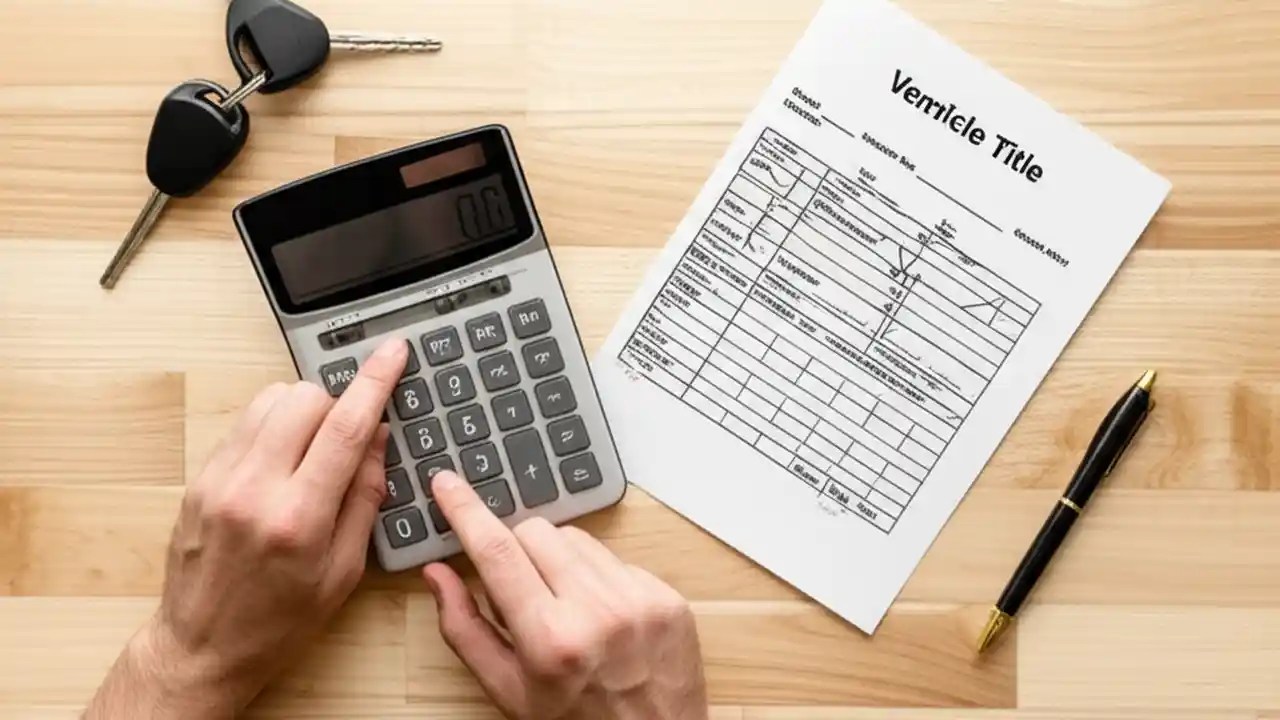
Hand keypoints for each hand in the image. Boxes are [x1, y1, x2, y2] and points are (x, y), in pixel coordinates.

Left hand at [85, 338, 408, 718]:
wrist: (203, 646)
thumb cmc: (279, 620)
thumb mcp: (344, 571)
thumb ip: (365, 497)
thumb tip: (378, 437)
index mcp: (298, 518)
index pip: (344, 428)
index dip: (374, 382)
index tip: (391, 354)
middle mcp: (253, 490)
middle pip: (304, 398)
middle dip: (336, 402)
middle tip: (347, 436)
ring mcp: (219, 481)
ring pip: (270, 400)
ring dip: (302, 410)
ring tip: (313, 449)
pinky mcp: (199, 479)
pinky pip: (244, 423)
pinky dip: (272, 427)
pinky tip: (282, 462)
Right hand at [424, 471, 708, 719]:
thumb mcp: (508, 691)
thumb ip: (465, 629)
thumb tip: (437, 573)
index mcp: (550, 639)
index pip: (497, 552)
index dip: (466, 510)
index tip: (447, 483)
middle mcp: (599, 612)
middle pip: (536, 533)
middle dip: (515, 548)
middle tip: (518, 587)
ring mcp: (639, 600)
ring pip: (577, 538)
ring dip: (558, 560)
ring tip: (563, 608)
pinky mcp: (666, 596)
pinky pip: (616, 558)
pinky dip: (598, 577)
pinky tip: (600, 615)